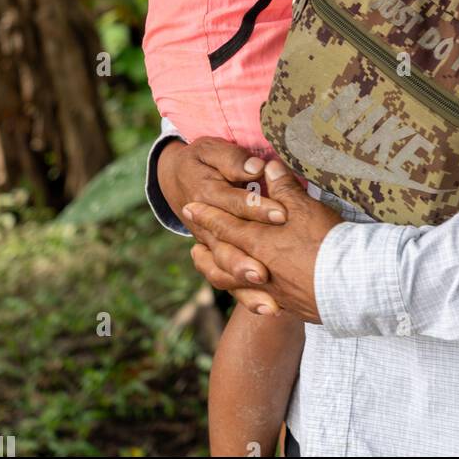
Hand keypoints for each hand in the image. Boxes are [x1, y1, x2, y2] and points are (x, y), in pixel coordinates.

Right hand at [158, 136, 289, 288]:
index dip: (257, 209)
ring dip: (246, 288)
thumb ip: (232, 159)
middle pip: (225, 247)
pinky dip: (249, 298)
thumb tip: (255, 166)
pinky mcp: (219, 259)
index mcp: (205, 195)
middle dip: (245, 262)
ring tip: (271, 302)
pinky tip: (273, 309)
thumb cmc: (201, 160)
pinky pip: (230, 283)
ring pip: (225, 273)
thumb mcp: (211, 149)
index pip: (233, 203)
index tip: (281, 214)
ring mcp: (211, 247)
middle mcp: (205, 227)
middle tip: (265, 272)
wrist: (178, 178)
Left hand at [184, 158, 344, 323]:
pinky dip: (244, 294)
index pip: (225, 226)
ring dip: (218, 272)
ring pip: (233, 283)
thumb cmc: (327, 243)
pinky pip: (255, 300)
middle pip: (223, 257)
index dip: (207, 216)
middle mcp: (258, 268)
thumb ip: (283, 187)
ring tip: (208, 267)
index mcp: (259, 242)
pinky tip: (248, 291)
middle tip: (192, 242)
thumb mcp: (305, 208)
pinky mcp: (287, 305)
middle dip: (207, 245)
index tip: (189, 208)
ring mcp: (271, 291)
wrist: (351, 285)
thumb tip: (268, 165)